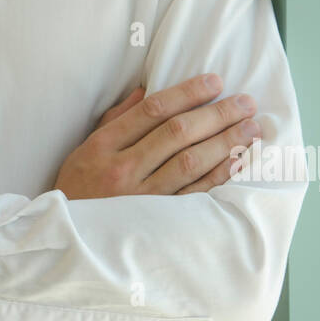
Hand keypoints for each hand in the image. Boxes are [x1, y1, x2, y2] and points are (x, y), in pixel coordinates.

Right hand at [53, 74, 261, 200]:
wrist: (68, 238)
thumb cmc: (78, 186)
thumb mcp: (86, 146)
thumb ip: (118, 118)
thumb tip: (147, 89)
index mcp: (104, 145)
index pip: (153, 111)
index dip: (188, 93)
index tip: (215, 82)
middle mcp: (123, 169)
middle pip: (177, 133)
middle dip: (216, 115)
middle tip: (245, 103)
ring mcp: (141, 197)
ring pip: (190, 162)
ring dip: (225, 143)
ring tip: (251, 128)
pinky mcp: (157, 220)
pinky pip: (194, 194)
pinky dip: (218, 175)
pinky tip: (237, 161)